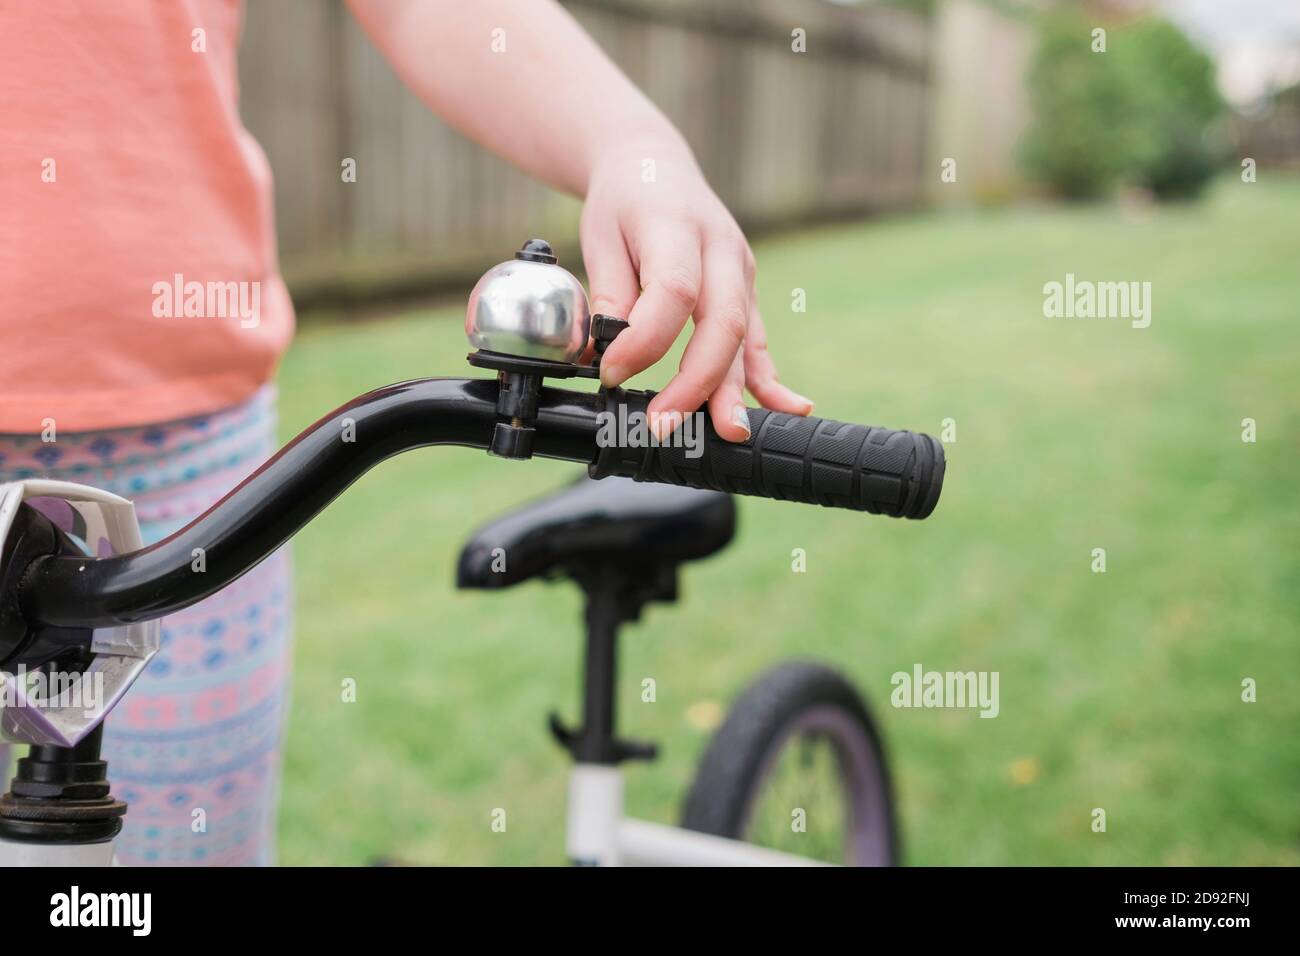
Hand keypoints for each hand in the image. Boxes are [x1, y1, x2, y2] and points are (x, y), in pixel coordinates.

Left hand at [580, 139, 813, 441]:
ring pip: (744, 338)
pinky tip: (791, 408)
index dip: (644, 340)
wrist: (656, 167)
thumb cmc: (624, 201)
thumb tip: (606, 350)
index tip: (610, 371)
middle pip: (721, 322)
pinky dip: (772, 378)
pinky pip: (760, 340)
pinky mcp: (747, 292)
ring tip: (729, 432)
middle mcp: (721, 250)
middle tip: (664, 423)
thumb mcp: (600, 235)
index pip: (673, 292)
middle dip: (696, 381)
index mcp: (678, 227)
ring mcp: (742, 272)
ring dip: (734, 390)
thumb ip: (609, 291)